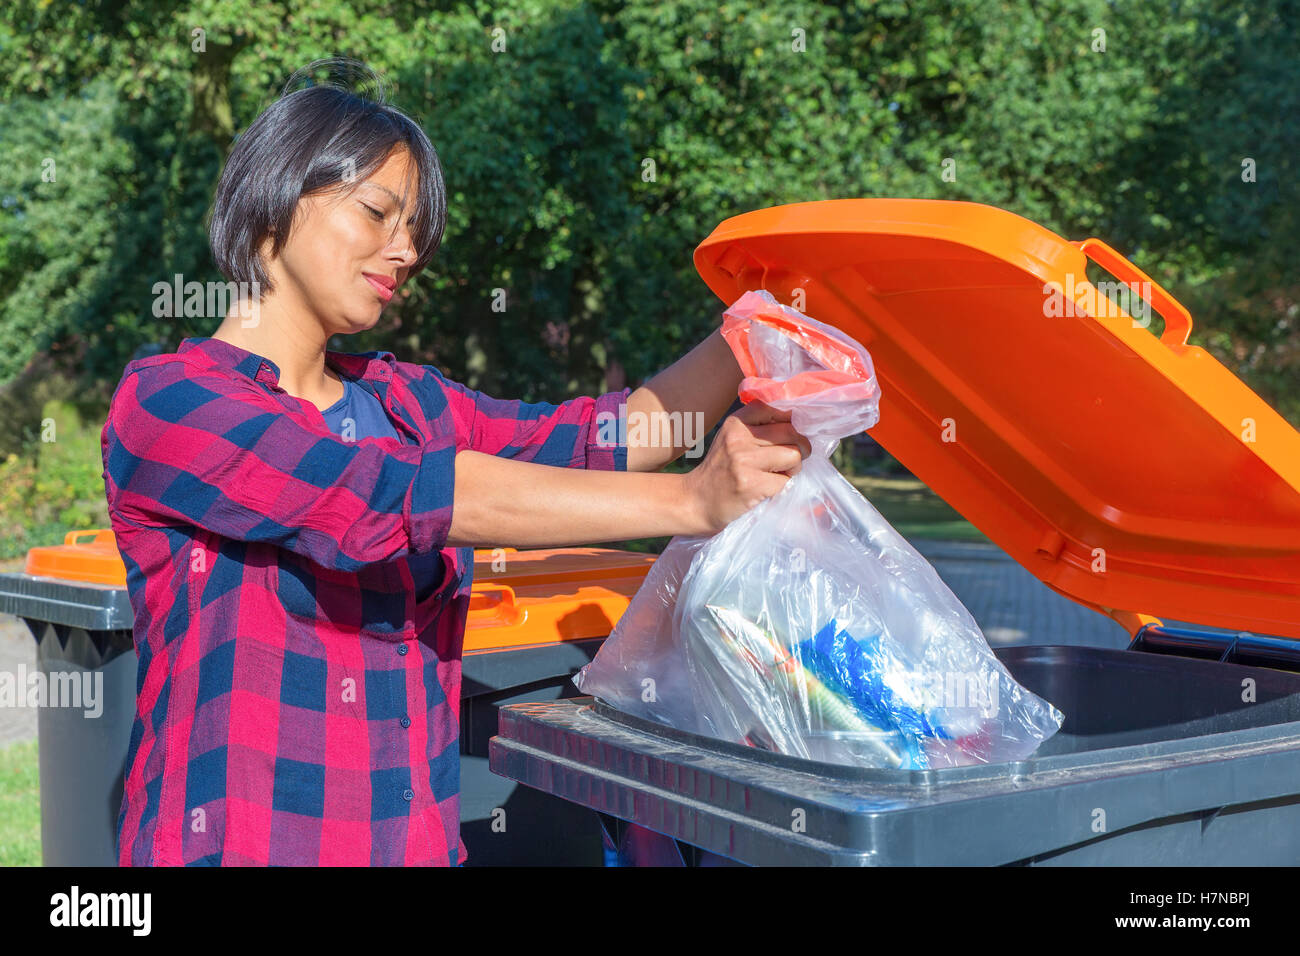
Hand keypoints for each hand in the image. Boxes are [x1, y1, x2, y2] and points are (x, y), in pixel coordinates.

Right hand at [681, 401, 811, 533]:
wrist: (696, 501)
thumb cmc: (720, 470)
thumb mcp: (731, 439)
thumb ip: (757, 427)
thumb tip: (798, 423)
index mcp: (736, 422)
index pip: (775, 408)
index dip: (790, 421)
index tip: (790, 435)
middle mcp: (739, 438)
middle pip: (790, 431)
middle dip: (800, 446)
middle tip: (792, 459)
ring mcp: (744, 461)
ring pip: (794, 454)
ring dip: (795, 467)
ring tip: (782, 473)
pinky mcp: (751, 484)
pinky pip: (786, 481)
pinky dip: (783, 486)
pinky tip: (769, 488)